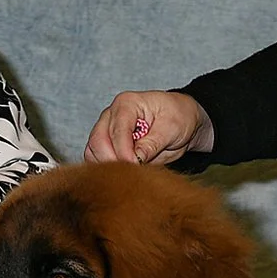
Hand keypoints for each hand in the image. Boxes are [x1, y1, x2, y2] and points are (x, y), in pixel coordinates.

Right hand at [84, 90, 212, 164]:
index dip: (124, 152)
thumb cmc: (179, 116)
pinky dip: (107, 169)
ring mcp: (107, 129)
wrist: (183, 120)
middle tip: (133, 173)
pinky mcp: (108, 144)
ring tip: (131, 173)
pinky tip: (125, 173)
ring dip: (109, 166)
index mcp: (127, 104)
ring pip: (93, 152)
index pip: (117, 131)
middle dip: (113, 161)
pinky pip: (97, 158)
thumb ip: (152, 144)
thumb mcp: (172, 128)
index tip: (136, 166)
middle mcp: (112, 115)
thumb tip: (136, 159)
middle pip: (98, 142)